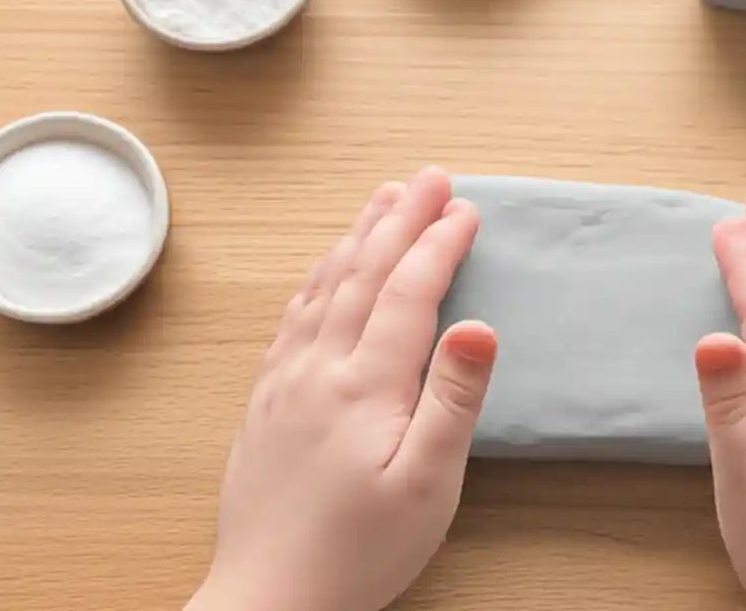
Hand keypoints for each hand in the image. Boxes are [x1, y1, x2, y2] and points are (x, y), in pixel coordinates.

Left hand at [187, 168, 496, 610]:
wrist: (270, 597)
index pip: (407, 292)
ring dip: (356, 236)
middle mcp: (318, 368)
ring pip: (323, 287)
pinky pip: (293, 318)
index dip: (438, 245)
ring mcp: (285, 382)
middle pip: (362, 273)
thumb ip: (453, 401)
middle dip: (399, 219)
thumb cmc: (360, 549)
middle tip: (429, 177)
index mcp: (364, 384)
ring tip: (381, 200)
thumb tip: (478, 327)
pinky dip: (317, 279)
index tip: (466, 208)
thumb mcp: (428, 485)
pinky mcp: (267, 401)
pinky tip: (325, 270)